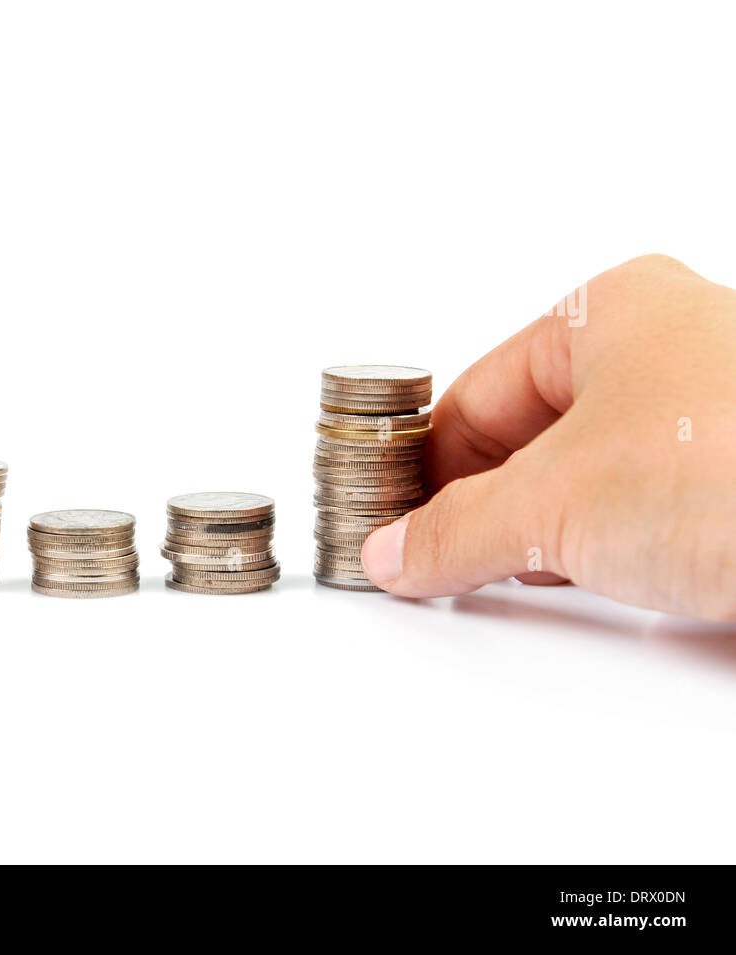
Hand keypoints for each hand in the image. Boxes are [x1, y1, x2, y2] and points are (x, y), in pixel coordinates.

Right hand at [361, 254, 735, 620]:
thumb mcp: (559, 502)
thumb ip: (456, 530)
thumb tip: (397, 553)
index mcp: (605, 312)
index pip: (474, 395)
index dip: (422, 468)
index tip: (390, 529)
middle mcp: (665, 349)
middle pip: (529, 435)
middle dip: (485, 504)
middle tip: (439, 563)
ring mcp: (713, 415)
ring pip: (592, 476)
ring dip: (548, 533)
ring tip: (518, 575)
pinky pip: (650, 509)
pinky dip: (612, 548)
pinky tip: (604, 580)